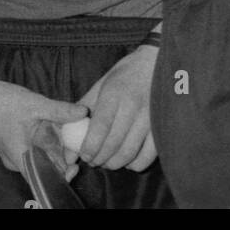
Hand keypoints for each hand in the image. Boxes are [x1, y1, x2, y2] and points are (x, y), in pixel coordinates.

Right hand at [0, 76, 87, 175]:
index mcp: (20, 158)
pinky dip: (43, 139)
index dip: (63, 176)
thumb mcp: (35, 104)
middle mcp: (16, 161)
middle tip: (76, 141)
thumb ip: (60, 111)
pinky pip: (32, 147)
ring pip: (40, 156)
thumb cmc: (1, 101)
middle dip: (62, 155)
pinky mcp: (12, 144)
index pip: (45, 179)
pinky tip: (51, 125)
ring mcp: (13, 153)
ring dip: (53, 145)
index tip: (76, 163)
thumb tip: (85, 112)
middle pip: (45, 167)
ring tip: (66, 130)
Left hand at [74, 45, 156, 169]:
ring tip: (106, 163)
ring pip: (130, 152)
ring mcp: (150, 118)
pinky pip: (148, 155)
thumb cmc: (125, 75)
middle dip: (100, 158)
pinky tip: (126, 161)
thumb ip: (84, 107)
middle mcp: (133, 106)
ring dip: (115, 163)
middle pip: (114, 142)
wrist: (157, 65)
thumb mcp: (101, 84)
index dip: (90, 145)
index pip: (101, 126)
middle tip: (92, 162)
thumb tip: (67, 132)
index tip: (83, 156)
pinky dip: (135, 164)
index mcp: (114, 93)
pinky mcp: (162, 128)